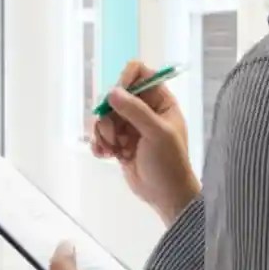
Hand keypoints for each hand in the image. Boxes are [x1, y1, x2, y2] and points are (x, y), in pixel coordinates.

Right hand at [89, 61, 200, 225]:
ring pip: (104, 116)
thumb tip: (112, 92)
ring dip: (103, 132)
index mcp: (160, 101)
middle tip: (114, 133)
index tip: (116, 95)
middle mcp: (144, 109)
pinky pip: (100, 133)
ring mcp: (130, 126)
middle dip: (109, 115)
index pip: (140, 73)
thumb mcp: (157, 134)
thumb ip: (135, 111)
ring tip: (112, 149)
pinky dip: (99, 143)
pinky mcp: (118, 141)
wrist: (165, 196)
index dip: (126, 79)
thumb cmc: (169, 163)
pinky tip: (105, 155)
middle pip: (115, 95)